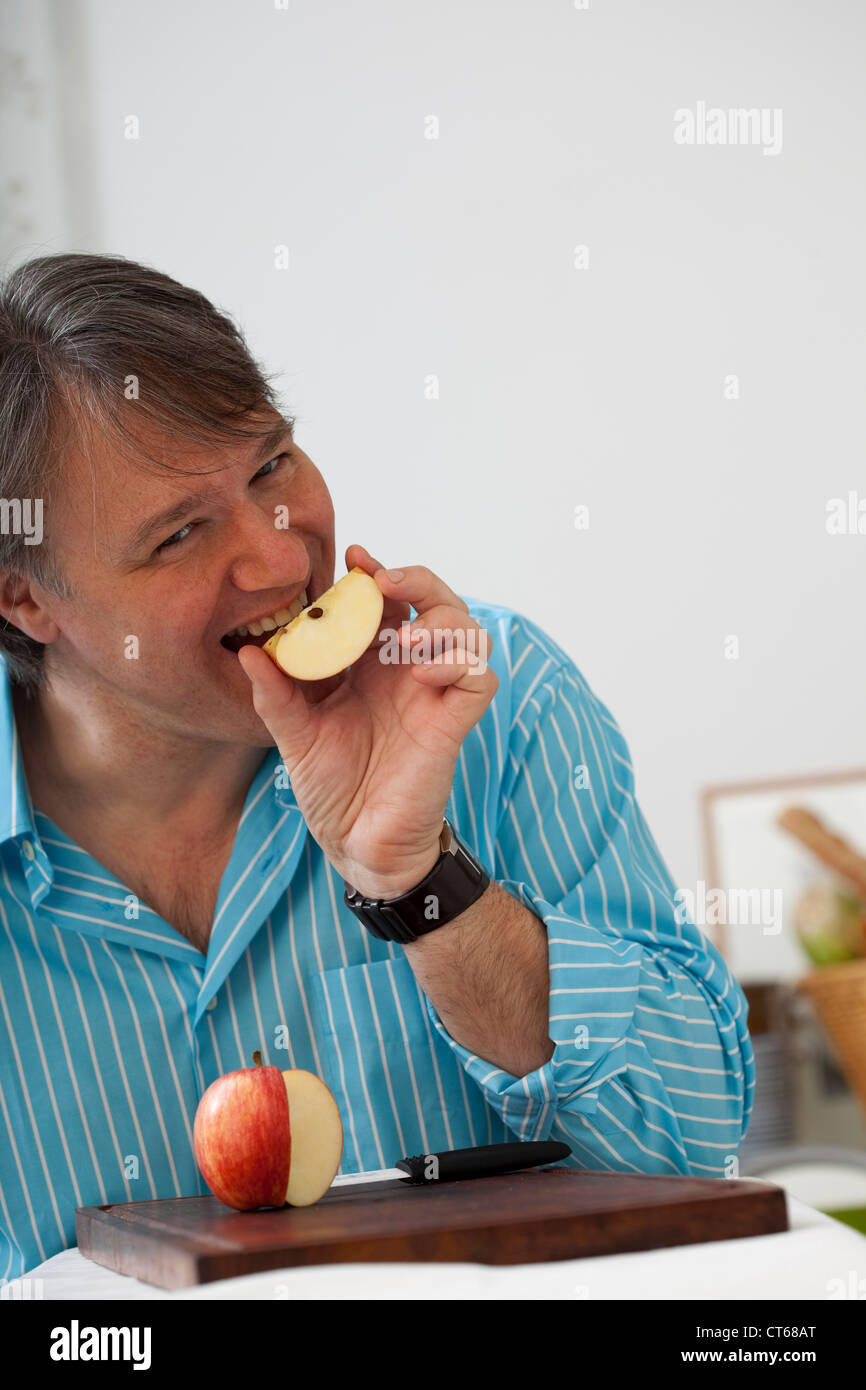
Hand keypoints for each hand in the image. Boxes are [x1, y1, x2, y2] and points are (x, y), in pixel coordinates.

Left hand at [237, 544, 497, 899]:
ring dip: (440, 620)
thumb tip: (248, 652)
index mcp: (370, 663)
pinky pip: (478, 676)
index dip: (376, 572)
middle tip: (383, 581)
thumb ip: (275, 694)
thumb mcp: (294, 735)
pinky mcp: (453, 722)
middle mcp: (406, 671)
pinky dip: (459, 664)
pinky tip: (424, 677)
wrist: (356, 845)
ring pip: (467, 629)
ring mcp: (433, 694)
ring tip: (404, 641)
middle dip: (415, 579)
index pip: (386, 601)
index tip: (354, 557)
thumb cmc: (331, 788)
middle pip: (434, 600)